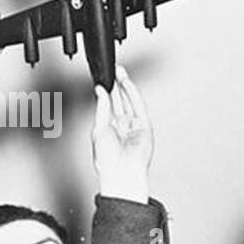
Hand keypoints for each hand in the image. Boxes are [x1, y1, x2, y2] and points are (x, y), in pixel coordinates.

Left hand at [92, 66, 152, 202]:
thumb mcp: (99, 128)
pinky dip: (133, 94)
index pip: (108, 106)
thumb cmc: (108, 160)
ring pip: (130, 101)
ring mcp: (134, 125)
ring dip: (126, 86)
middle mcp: (122, 126)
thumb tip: (100, 91)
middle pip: (120, 101)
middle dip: (117, 85)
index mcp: (108, 128)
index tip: (102, 79)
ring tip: (120, 72)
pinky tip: (127, 83)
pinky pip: (139, 106)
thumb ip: (102, 108)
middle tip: (113, 71)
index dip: (106, 92)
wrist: (121, 172)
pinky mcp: (145, 126)